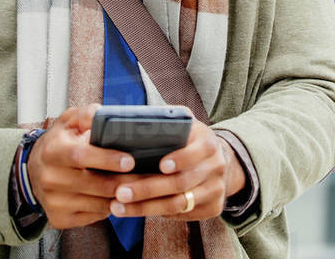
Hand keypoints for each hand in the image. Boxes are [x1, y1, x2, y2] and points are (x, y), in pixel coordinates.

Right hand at [26, 104, 136, 228]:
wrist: (33, 171)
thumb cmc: (58, 143)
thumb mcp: (69, 122)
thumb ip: (87, 114)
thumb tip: (101, 114)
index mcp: (53, 151)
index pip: (81, 156)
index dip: (107, 159)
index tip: (130, 161)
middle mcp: (50, 178)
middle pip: (93, 184)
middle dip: (122, 182)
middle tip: (146, 178)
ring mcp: (54, 201)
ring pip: (97, 204)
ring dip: (120, 198)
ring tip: (138, 188)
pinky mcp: (59, 218)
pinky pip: (93, 216)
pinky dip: (109, 209)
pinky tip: (119, 198)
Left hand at [107, 119, 244, 219]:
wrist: (216, 161)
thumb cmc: (188, 140)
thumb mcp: (184, 125)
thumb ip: (167, 120)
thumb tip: (135, 120)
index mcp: (208, 143)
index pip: (195, 153)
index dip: (180, 160)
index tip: (160, 166)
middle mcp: (216, 167)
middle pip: (181, 183)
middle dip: (148, 189)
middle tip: (121, 192)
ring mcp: (216, 190)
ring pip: (178, 204)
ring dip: (145, 207)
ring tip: (118, 207)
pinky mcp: (213, 208)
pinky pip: (180, 215)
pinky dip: (155, 213)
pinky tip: (133, 210)